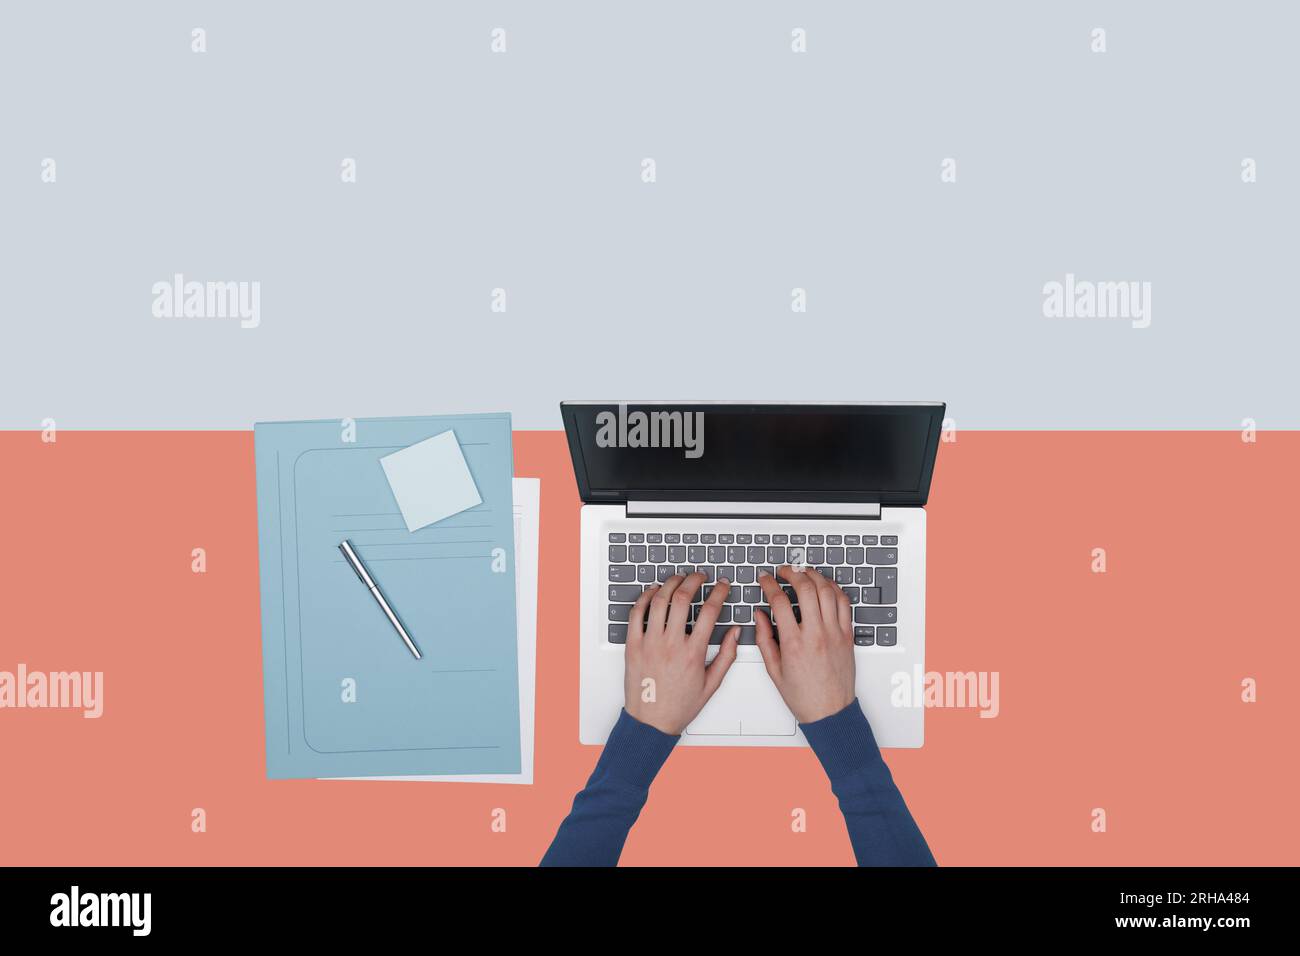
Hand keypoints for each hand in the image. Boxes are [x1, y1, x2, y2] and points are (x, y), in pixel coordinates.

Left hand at [624, 572, 739, 734]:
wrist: (650, 722)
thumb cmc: (679, 705)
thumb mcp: (712, 684)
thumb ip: (727, 655)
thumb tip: (736, 632)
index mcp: (693, 653)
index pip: (710, 611)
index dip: (718, 592)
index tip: (721, 585)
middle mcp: (670, 644)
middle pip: (682, 599)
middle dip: (694, 580)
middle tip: (700, 576)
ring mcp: (649, 643)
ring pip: (659, 601)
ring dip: (670, 584)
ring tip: (679, 578)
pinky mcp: (633, 645)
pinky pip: (636, 613)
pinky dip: (645, 597)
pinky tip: (654, 591)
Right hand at [755, 565, 855, 722]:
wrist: (830, 711)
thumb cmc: (803, 695)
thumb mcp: (774, 669)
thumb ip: (764, 638)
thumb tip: (760, 615)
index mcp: (794, 643)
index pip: (779, 601)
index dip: (770, 584)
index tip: (765, 578)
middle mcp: (816, 634)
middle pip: (806, 589)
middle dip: (792, 573)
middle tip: (784, 571)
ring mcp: (835, 633)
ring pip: (827, 591)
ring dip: (814, 576)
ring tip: (804, 573)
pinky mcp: (847, 635)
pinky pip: (844, 603)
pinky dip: (834, 589)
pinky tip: (825, 586)